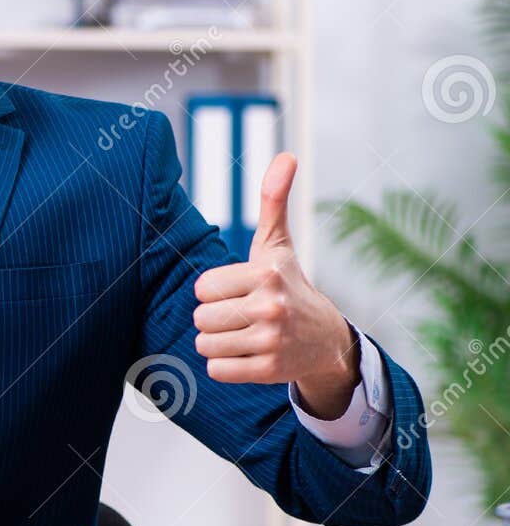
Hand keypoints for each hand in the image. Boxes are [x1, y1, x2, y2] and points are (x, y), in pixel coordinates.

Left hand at [192, 152, 359, 417]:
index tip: (238, 290)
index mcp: (266, 273)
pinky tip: (249, 354)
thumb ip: (273, 201)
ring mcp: (272, 341)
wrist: (325, 339)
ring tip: (244, 333)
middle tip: (241, 315)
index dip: (214, 291)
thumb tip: (286, 155)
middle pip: (200, 318)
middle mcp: (271, 307)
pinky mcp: (269, 370)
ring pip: (205, 345)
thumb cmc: (289, 285)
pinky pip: (216, 370)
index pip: (202, 288)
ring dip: (217, 343)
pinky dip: (225, 366)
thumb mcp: (278, 245)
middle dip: (214, 318)